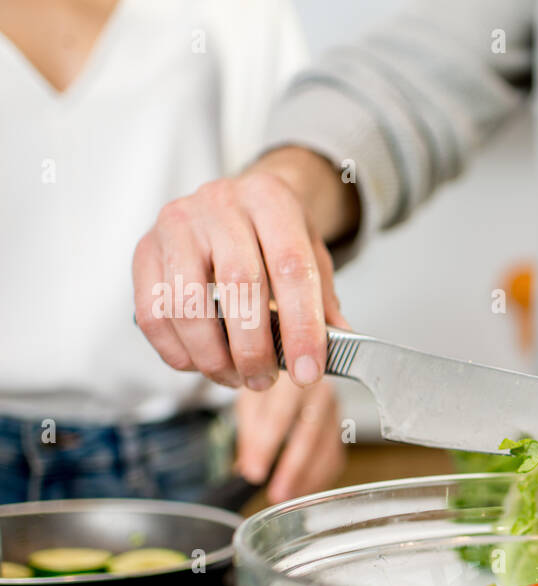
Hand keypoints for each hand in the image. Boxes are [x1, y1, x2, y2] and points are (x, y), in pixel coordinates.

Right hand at [132, 147, 359, 389]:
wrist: (237, 201)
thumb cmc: (275, 237)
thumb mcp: (312, 257)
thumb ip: (323, 302)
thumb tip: (339, 347)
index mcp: (271, 201)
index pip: (291, 268)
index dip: (301, 328)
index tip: (307, 372)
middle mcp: (220, 204)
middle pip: (238, 284)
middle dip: (254, 348)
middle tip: (265, 381)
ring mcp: (176, 224)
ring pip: (188, 303)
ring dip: (213, 356)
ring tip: (235, 377)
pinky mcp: (144, 249)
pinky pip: (152, 312)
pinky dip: (176, 350)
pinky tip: (200, 364)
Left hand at [235, 375, 345, 503]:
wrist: (291, 375)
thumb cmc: (267, 388)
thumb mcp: (249, 402)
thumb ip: (249, 433)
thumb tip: (248, 468)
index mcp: (292, 376)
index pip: (281, 414)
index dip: (267, 446)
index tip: (255, 473)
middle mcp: (320, 390)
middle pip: (310, 434)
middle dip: (292, 468)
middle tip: (276, 493)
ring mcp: (335, 410)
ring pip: (327, 449)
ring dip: (307, 478)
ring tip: (287, 496)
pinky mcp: (342, 429)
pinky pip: (335, 458)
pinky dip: (319, 478)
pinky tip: (302, 489)